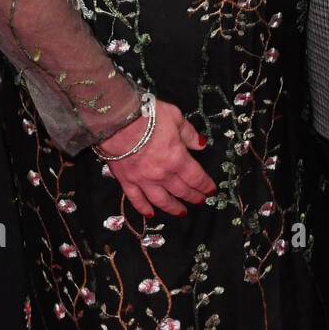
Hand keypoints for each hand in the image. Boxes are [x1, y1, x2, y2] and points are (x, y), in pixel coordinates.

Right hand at [95, 98, 216, 217]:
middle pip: (181, 190)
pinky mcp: (126, 181)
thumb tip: (201, 145)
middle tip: (201, 202)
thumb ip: (188, 133)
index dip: (205, 185)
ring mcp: (143, 180)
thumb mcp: (175, 117)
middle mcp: (162, 174)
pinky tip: (150, 214)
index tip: (211, 190)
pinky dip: (143, 208)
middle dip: (193, 197)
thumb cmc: (148, 115)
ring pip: (161, 200)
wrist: (117, 121)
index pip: (196, 177)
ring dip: (173, 208)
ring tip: (181, 212)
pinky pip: (136, 200)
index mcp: (177, 158)